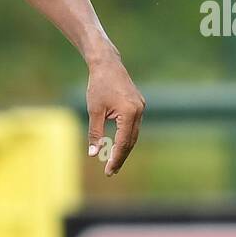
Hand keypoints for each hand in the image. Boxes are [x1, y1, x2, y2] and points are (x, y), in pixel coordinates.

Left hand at [86, 51, 145, 175]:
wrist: (107, 65)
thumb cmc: (98, 86)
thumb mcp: (94, 111)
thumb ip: (95, 133)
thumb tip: (94, 153)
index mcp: (129, 113)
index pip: (123, 143)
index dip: (116, 158)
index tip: (108, 171)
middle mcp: (139, 111)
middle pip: (131, 141)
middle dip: (121, 157)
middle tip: (111, 172)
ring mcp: (141, 108)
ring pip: (134, 135)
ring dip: (124, 149)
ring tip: (114, 162)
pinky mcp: (138, 105)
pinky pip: (133, 126)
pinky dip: (126, 137)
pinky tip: (118, 146)